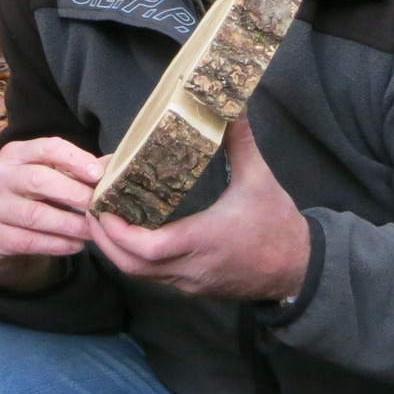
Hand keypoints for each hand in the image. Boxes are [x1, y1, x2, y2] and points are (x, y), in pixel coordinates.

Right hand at [0, 136, 104, 291]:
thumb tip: (116, 164)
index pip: (47, 148)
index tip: (99, 174)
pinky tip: (75, 245)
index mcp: (15, 153)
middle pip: (39, 180)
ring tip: (92, 231)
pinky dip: (57, 244)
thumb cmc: (29, 197)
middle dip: (74, 194)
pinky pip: (29, 241)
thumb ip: (78, 171)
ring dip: (70, 225)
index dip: (75, 159)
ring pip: (35, 215)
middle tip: (98, 207)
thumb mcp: (48, 177)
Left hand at [89, 118, 310, 301]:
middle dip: (105, 241)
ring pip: (140, 275)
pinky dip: (135, 259)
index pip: (148, 248)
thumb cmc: (278, 225)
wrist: (301, 270)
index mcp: (203, 240)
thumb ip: (241, 141)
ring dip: (117, 251)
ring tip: (105, 219)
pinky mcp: (194, 288)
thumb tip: (231, 104)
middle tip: (92, 210)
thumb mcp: (258, 179)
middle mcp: (191, 268)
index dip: (118, 232)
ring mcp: (190, 283)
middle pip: (132, 266)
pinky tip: (130, 235)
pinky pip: (154, 278)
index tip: (103, 208)